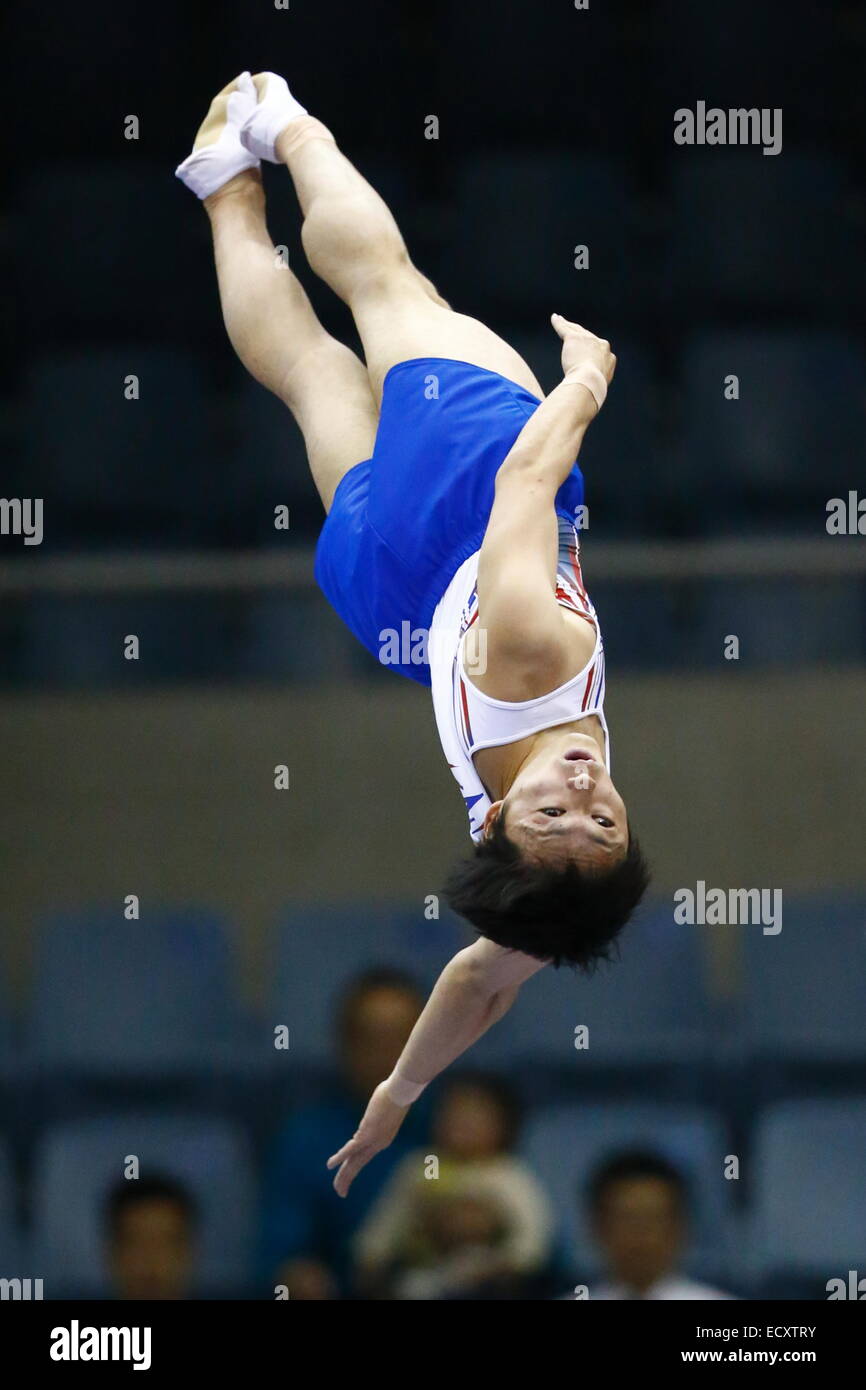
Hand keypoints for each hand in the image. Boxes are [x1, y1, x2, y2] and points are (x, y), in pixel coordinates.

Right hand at [326, 1081, 409, 1196]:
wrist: (402, 1092)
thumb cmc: (396, 1093)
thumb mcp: (386, 1106)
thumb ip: (378, 1111)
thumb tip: (377, 1106)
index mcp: (383, 1139)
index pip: (364, 1156)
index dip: (353, 1165)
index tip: (346, 1173)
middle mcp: (378, 1144)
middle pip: (358, 1164)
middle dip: (348, 1179)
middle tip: (341, 1193)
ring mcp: (372, 1140)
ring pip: (354, 1162)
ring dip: (344, 1176)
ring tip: (338, 1189)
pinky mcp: (366, 1134)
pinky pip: (349, 1149)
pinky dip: (339, 1157)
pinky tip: (329, 1165)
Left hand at [550, 313, 616, 385]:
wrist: (589, 382)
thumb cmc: (593, 389)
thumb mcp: (599, 385)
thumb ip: (596, 380)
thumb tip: (593, 388)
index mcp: (609, 357)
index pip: (598, 350)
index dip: (590, 350)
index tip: (584, 353)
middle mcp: (600, 344)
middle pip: (587, 336)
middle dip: (579, 333)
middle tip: (571, 329)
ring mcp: (587, 339)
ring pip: (575, 330)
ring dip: (567, 324)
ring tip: (560, 320)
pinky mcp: (574, 338)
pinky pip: (564, 329)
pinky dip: (558, 323)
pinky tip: (554, 318)